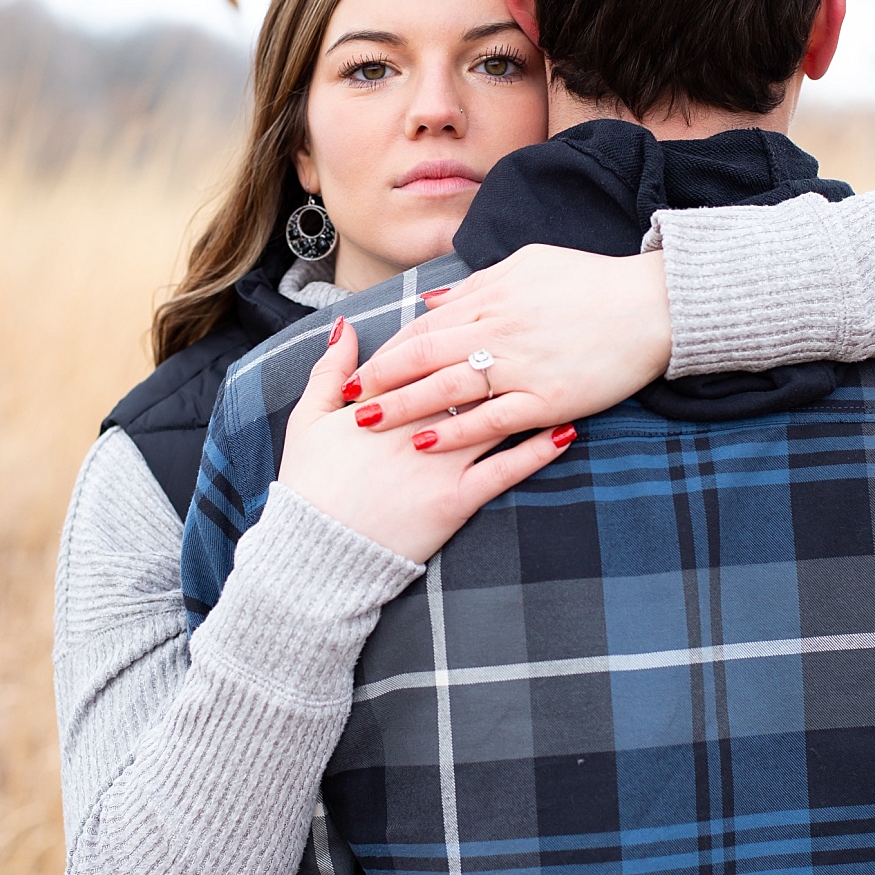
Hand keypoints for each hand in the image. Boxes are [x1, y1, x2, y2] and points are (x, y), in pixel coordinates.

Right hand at [276, 315, 576, 564]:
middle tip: (539, 333)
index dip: (455, 337)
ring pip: (493, 418)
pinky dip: (536, 451)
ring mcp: (440, 463)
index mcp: (385, 402)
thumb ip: (329, 370)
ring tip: (564, 372)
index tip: (482, 321)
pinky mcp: (456, 500)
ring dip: (529, 395)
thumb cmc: (310, 485)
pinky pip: (505, 471)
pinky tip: (564, 431)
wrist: (318, 553)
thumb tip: (346, 327)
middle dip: (501, 356)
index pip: (426, 357)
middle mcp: (417, 426)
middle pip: (468, 379)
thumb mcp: (309, 420)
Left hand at [346, 244, 672, 452]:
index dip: (389, 352)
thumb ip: (476, 285)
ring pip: (448, 388)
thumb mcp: (529, 264)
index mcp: (494, 296)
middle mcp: (500, 330)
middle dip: (382, 381)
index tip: (360, 372)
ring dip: (404, 407)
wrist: (652, 306)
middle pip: (425, 356)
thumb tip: (430, 302)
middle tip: (349, 403)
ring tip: (370, 424)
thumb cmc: (591, 282)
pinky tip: (426, 442)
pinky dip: (455, 431)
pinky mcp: (548, 398)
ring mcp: (523, 366)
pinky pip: (492, 419)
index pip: (426, 326)